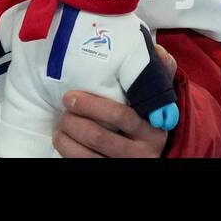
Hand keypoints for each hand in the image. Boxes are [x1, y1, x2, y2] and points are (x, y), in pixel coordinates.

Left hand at [52, 44, 178, 157]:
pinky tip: (61, 137)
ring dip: (66, 136)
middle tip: (64, 106)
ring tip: (61, 121)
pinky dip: (66, 149)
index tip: (71, 96)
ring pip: (87, 154)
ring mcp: (123, 164)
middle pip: (98, 137)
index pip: (121, 117)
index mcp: (153, 129)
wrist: (150, 152)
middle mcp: (141, 152)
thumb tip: (157, 50)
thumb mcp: (158, 97)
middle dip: (73, 121)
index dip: (92, 106)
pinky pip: (81, 163)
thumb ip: (159, 73)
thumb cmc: (147, 116)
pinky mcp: (108, 170)